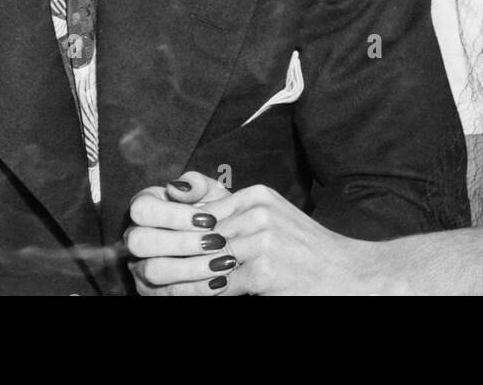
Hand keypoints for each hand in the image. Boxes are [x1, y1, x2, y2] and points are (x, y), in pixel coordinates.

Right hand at [126, 172, 236, 295]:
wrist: (222, 242)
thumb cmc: (211, 212)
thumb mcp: (208, 193)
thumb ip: (196, 185)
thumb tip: (179, 187)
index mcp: (144, 206)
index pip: (142, 209)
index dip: (174, 215)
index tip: (210, 219)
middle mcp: (134, 237)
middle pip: (140, 241)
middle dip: (181, 242)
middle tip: (217, 242)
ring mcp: (139, 266)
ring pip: (153, 271)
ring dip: (191, 268)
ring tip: (225, 261)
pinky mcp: (151, 290)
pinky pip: (168, 293)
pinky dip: (198, 288)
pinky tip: (222, 279)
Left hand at [135, 176, 378, 295]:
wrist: (350, 274)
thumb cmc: (304, 252)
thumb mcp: (267, 216)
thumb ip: (226, 205)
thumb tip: (176, 188)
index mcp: (254, 196)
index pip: (194, 202)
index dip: (160, 211)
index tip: (137, 220)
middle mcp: (255, 212)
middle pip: (189, 227)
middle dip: (155, 240)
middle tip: (132, 251)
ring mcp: (260, 241)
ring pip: (195, 259)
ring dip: (163, 272)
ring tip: (142, 277)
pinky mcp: (263, 271)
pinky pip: (211, 286)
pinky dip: (184, 293)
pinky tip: (166, 294)